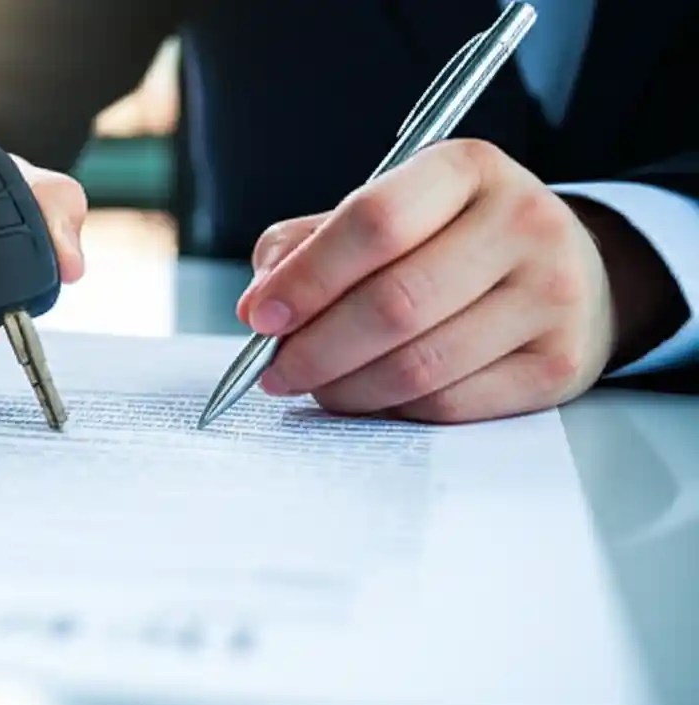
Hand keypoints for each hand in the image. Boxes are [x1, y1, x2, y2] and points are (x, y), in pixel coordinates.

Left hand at [236, 139, 617, 422]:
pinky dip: (391, 409)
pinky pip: (449, 405)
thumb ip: (313, 242)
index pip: (375, 222)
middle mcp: (522, 223)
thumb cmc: (452, 240)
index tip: (261, 316)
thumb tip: (262, 299)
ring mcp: (551, 296)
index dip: (308, 277)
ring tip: (313, 386)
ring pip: (419, 365)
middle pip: (394, 304)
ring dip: (345, 388)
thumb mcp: (389, 211)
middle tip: (274, 370)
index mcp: (469, 169)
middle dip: (315, 348)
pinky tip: (368, 397)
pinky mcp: (559, 365)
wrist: (570, 270)